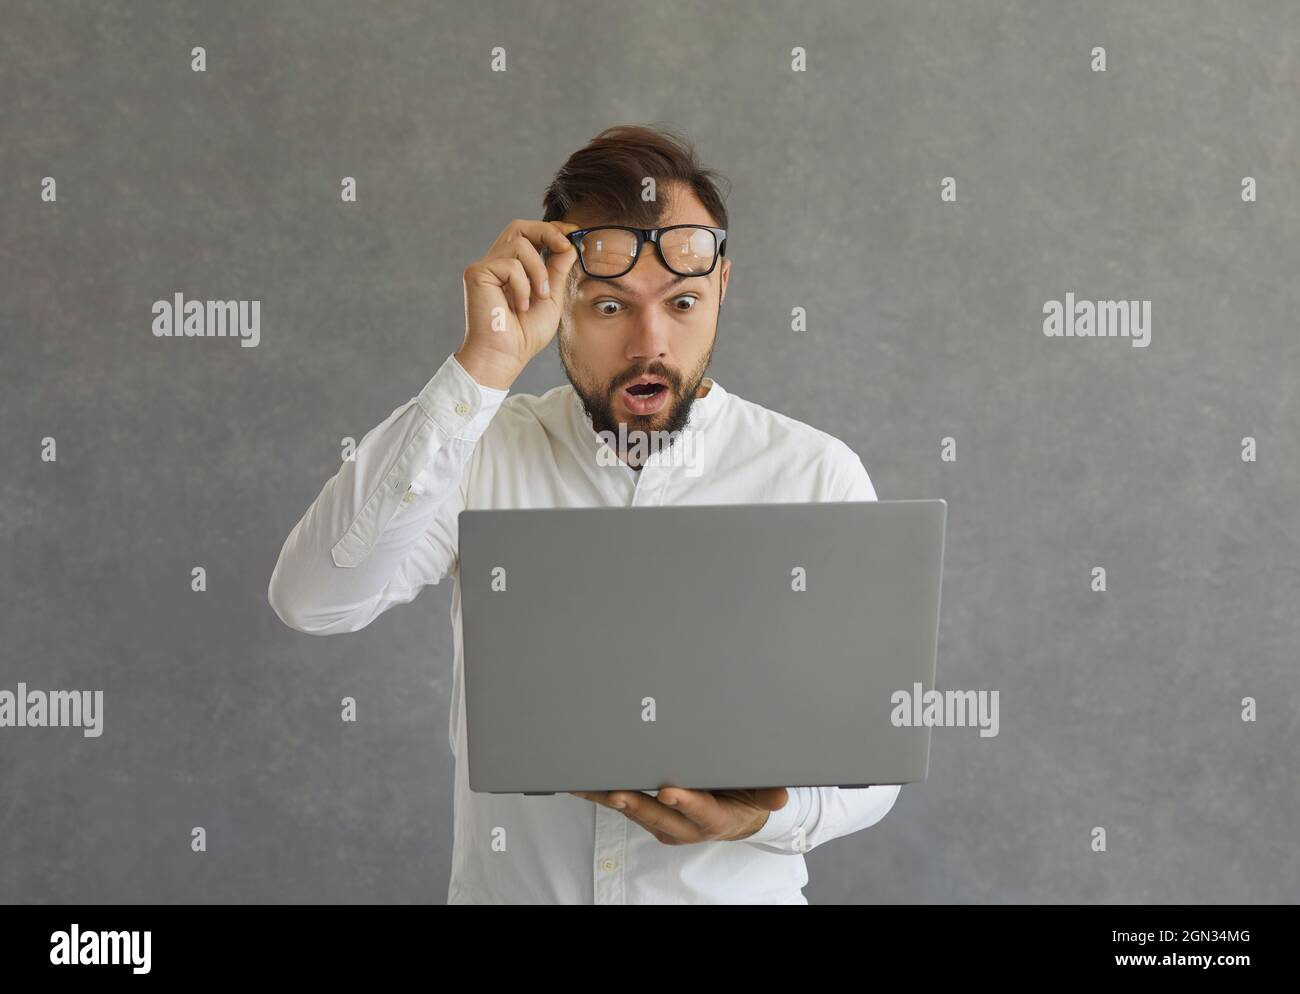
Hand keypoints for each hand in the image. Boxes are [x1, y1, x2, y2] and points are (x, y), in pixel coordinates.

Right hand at [456, 219, 581, 388]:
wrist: (505, 355)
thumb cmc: (525, 333)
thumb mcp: (551, 297)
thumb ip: (558, 270)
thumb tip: (569, 244)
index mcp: (513, 267)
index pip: (529, 234)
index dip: (551, 229)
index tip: (573, 234)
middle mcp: (496, 263)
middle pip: (519, 227)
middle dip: (546, 232)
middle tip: (565, 248)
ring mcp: (485, 267)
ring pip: (520, 244)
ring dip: (539, 271)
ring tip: (538, 297)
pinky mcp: (477, 274)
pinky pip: (510, 265)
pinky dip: (523, 286)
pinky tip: (519, 306)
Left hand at [569, 787, 789, 844]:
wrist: (735, 816)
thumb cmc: (745, 798)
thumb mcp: (763, 794)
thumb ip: (768, 792)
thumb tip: (781, 796)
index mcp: (715, 819)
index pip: (700, 812)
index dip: (685, 803)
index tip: (669, 792)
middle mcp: (685, 827)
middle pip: (658, 816)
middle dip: (637, 804)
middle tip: (617, 792)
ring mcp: (664, 824)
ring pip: (635, 812)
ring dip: (611, 799)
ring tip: (589, 784)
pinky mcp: (648, 817)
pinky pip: (623, 805)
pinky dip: (602, 794)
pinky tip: (582, 782)